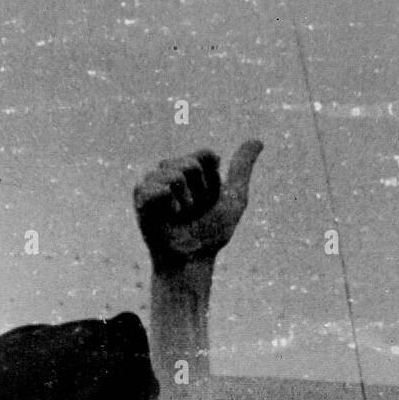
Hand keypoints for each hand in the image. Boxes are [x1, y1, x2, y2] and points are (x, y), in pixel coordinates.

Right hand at [134, 140, 262, 268]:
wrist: (191, 259)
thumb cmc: (210, 234)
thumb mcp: (233, 199)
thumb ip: (242, 169)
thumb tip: (258, 141)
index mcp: (191, 169)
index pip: (206, 156)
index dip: (214, 181)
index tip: (210, 199)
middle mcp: (171, 171)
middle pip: (191, 164)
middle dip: (199, 191)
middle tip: (192, 211)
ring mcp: (154, 182)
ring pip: (175, 174)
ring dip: (185, 201)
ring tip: (179, 216)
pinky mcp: (140, 196)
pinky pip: (158, 186)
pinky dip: (168, 204)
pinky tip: (167, 217)